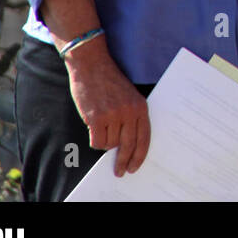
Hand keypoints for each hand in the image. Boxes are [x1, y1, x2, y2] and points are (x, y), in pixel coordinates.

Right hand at [64, 39, 150, 175]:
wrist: (92, 65)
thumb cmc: (110, 81)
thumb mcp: (129, 96)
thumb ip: (131, 117)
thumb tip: (127, 145)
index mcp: (141, 107)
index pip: (144, 138)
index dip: (140, 155)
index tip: (135, 167)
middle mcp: (129, 112)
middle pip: (128, 145)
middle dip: (124, 161)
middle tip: (120, 172)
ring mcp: (113, 115)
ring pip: (110, 144)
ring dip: (105, 141)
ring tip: (101, 126)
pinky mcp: (96, 118)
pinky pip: (97, 141)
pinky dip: (95, 139)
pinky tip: (94, 128)